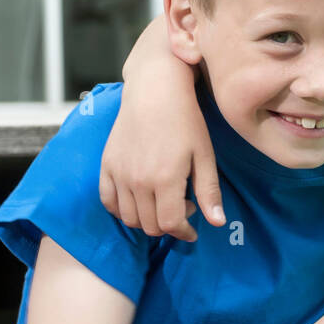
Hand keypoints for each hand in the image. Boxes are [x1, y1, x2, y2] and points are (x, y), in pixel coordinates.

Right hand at [99, 81, 224, 240]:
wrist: (155, 90)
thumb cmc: (186, 120)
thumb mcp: (204, 155)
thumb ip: (208, 191)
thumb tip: (217, 223)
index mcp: (166, 179)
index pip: (170, 224)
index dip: (183, 233)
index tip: (193, 230)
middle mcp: (139, 181)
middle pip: (150, 225)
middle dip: (169, 225)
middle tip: (183, 207)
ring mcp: (119, 173)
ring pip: (129, 218)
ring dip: (147, 220)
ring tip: (163, 202)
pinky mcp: (107, 165)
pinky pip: (108, 201)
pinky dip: (121, 210)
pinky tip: (138, 201)